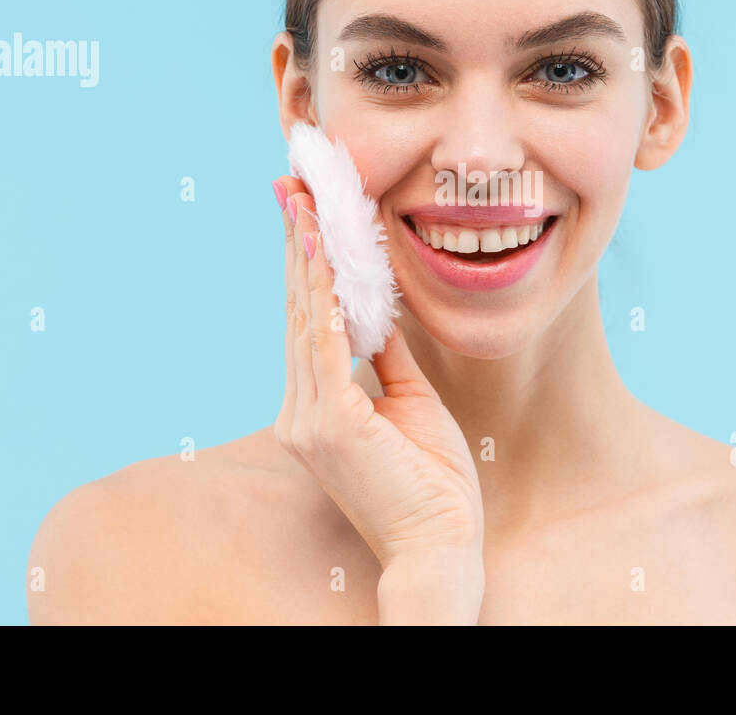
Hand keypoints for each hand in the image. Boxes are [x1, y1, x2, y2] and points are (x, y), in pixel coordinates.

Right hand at [273, 175, 485, 583]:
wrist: (441, 549)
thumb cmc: (431, 484)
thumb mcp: (410, 403)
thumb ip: (387, 358)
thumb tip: (380, 311)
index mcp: (316, 408)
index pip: (309, 322)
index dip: (306, 266)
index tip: (305, 213)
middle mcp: (300, 411)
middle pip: (298, 310)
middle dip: (297, 245)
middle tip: (294, 186)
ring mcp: (309, 419)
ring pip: (306, 319)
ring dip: (306, 255)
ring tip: (304, 202)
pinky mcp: (331, 424)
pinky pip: (325, 345)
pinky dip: (321, 295)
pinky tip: (318, 252)